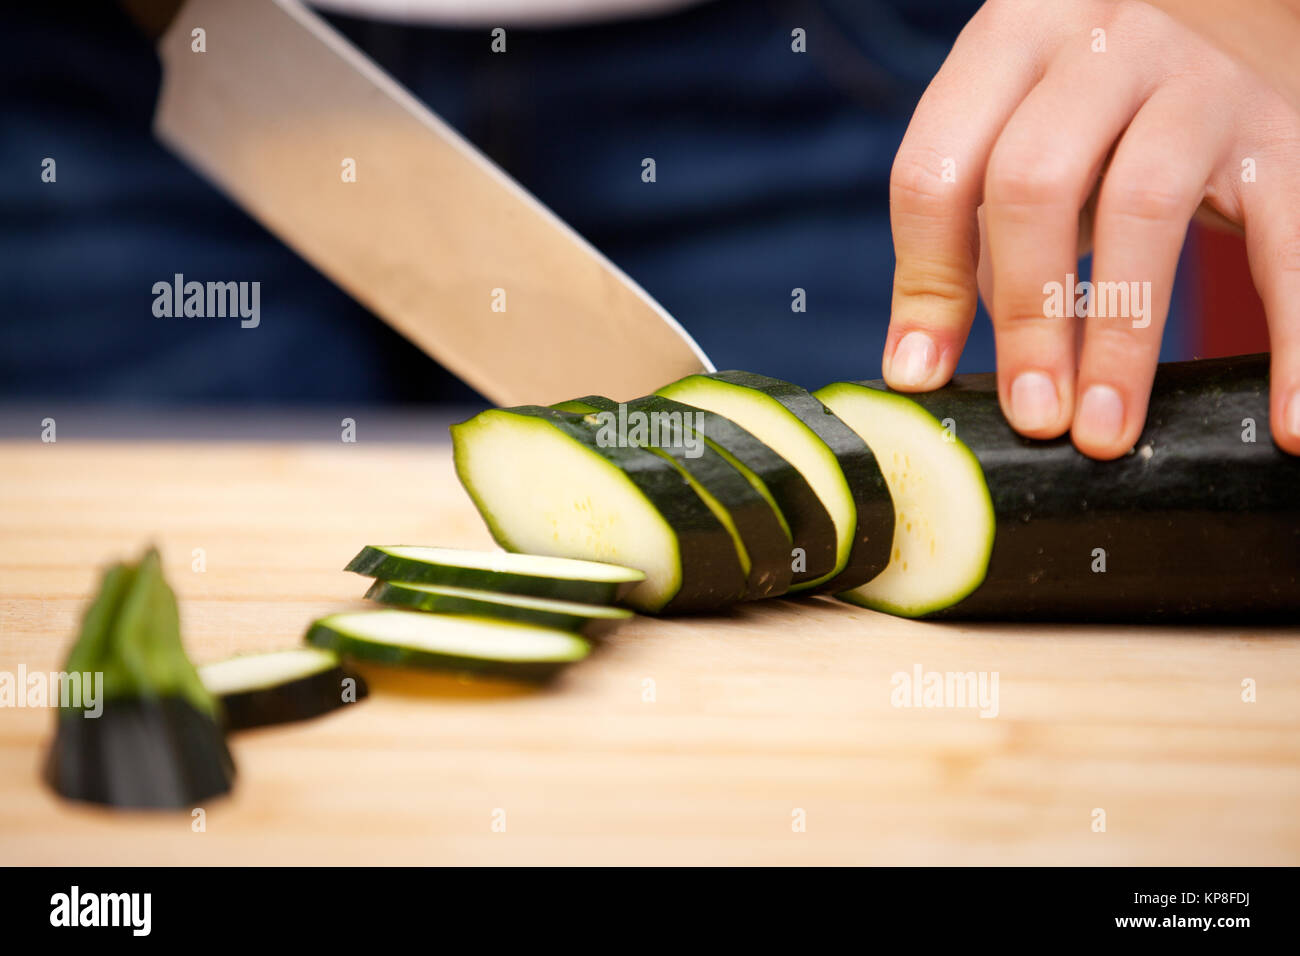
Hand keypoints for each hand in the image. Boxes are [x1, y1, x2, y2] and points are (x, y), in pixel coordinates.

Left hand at [882, 0, 1299, 457]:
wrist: (1233, 10)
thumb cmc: (1095, 105)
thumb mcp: (1014, 134)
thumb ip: (965, 233)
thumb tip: (920, 366)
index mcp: (1009, 40)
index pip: (936, 170)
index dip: (923, 283)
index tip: (922, 375)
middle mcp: (1100, 44)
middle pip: (1032, 186)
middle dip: (1024, 317)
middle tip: (1031, 415)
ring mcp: (1197, 80)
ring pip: (1142, 208)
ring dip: (1119, 337)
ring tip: (1104, 430)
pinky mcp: (1281, 128)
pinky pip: (1289, 241)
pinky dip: (1293, 341)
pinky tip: (1286, 418)